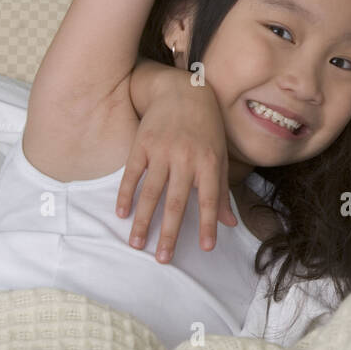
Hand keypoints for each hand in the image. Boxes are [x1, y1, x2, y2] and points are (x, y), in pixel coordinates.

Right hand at [116, 75, 234, 261]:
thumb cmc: (206, 127)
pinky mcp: (142, 144)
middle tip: (162, 258)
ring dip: (142, 221)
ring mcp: (162, 151)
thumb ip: (223, 190)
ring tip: (136, 244)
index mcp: (209, 161)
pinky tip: (121, 214)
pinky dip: (125, 195)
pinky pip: (132, 175)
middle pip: (176, 201)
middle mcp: (186, 158)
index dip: (207, 224)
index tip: (205, 248)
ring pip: (151, 192)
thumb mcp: (220, 155)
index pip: (210, 199)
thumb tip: (229, 223)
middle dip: (169, 232)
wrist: (182, 90)